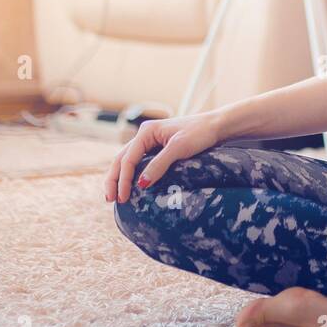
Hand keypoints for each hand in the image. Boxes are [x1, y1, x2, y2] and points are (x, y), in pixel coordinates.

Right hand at [104, 111, 222, 203]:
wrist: (216, 126)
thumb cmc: (200, 133)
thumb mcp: (179, 148)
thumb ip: (159, 164)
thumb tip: (141, 184)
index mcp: (146, 131)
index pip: (128, 158)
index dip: (123, 179)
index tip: (123, 197)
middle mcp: (145, 135)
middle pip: (121, 159)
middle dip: (114, 180)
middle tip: (109, 199)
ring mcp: (150, 141)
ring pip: (127, 161)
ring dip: (120, 178)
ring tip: (114, 197)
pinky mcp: (158, 148)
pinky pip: (138, 162)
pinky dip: (131, 175)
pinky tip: (129, 186)